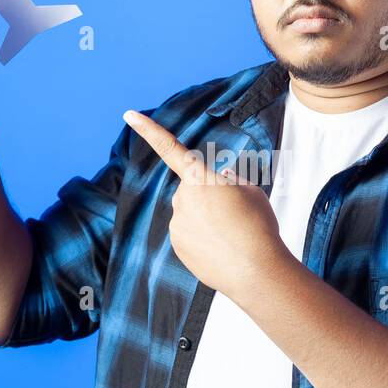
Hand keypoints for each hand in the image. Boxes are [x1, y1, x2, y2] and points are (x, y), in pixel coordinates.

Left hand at [122, 109, 291, 300]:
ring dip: (207, 220)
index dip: (148, 130)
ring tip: (232, 235)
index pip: (169, 148)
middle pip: (192, 189)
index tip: (129, 115)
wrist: (257, 272)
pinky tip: (222, 249)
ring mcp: (177, 224)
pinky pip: (189, 235)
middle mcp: (182, 198)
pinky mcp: (178, 246)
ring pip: (191, 214)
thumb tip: (221, 182)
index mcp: (200, 178)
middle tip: (235, 215)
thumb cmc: (258, 227)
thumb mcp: (252, 192)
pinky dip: (204, 239)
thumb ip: (231, 181)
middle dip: (209, 197)